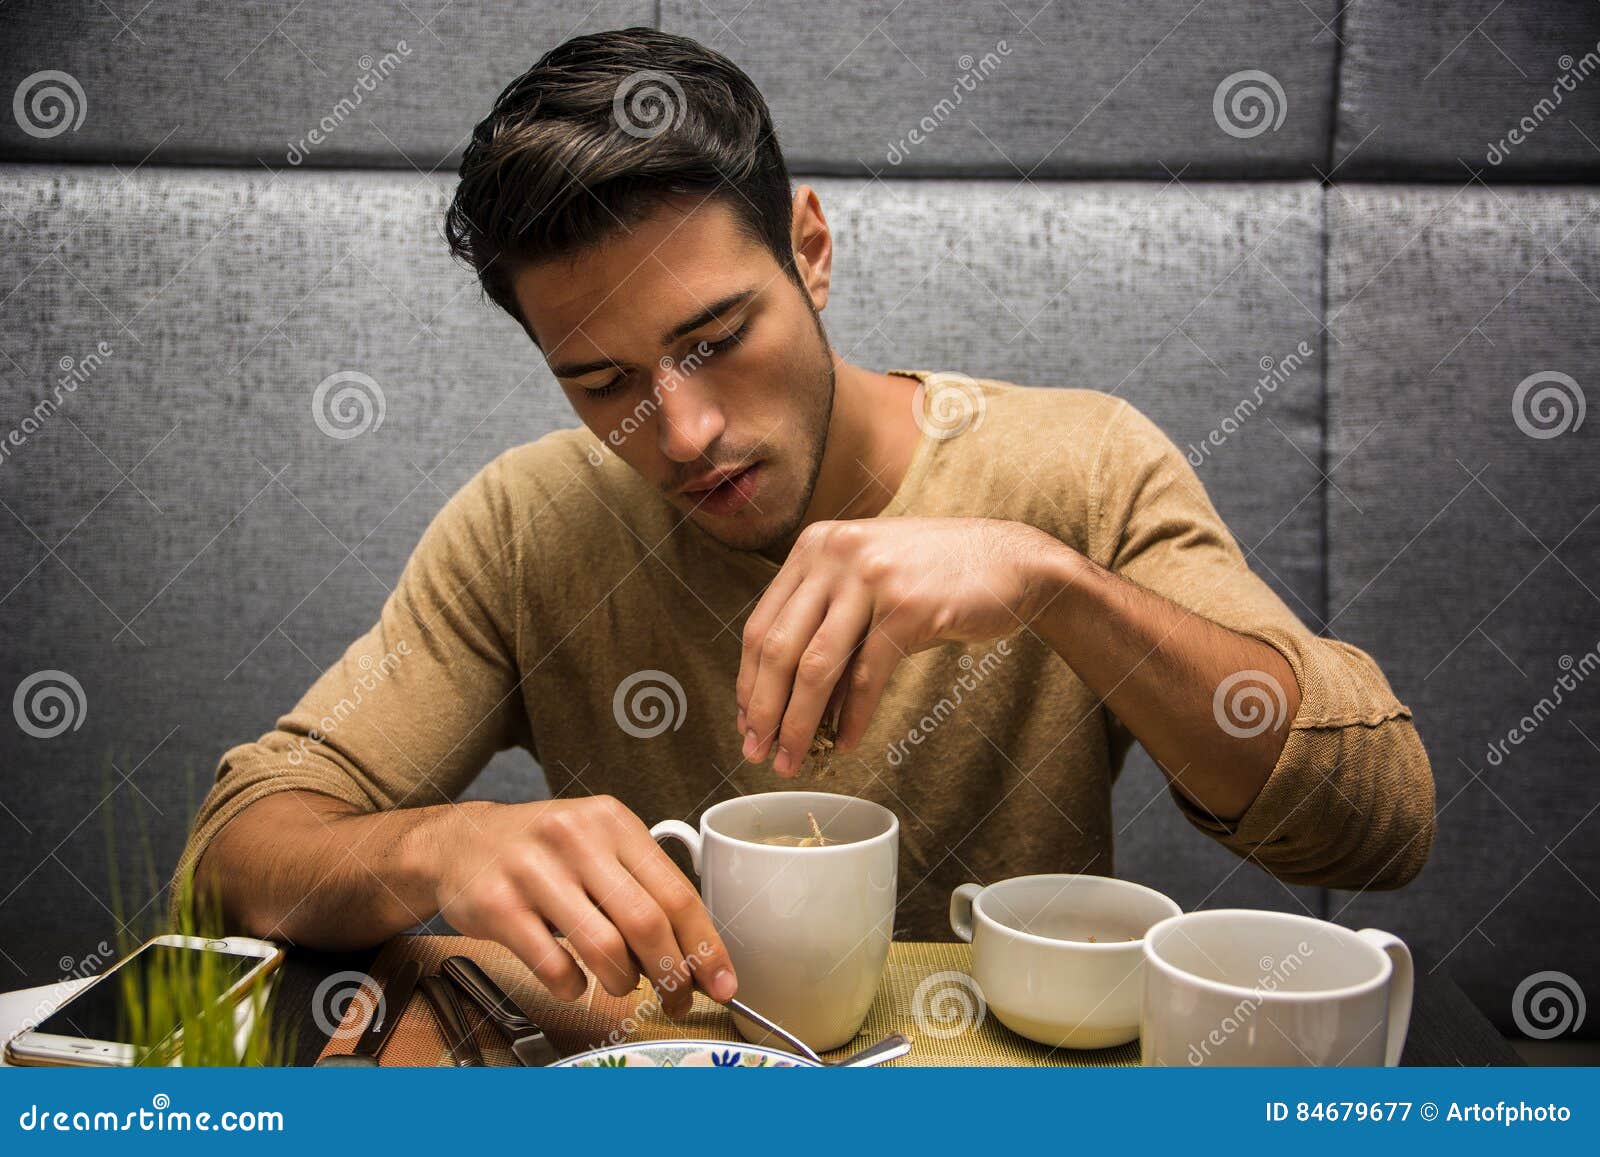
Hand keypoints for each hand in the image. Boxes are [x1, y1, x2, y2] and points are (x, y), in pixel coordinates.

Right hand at [430, 795, 735, 1015]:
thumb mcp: (597, 842)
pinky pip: (553, 965)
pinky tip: (574, 981)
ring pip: (604, 949)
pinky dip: (573, 987)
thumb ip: (642, 886)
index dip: (706, 945)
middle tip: (677, 999)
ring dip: (622, 982)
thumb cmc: (541, 849)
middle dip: (672, 975)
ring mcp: (533, 871)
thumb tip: (695, 951)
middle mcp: (576, 839)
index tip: (722, 981)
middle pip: (646, 923)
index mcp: (612, 822)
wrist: (460, 840)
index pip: (677, 892)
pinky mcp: (498, 905)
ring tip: (620, 983)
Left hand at [736, 518, 1064, 773]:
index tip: (745, 722)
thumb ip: (825, 622)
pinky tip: (845, 744)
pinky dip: (853, 717)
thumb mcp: (866, 581)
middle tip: (758, 752)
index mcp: (814, 546)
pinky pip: (867, 676)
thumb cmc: (934, 577)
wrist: (1009, 561)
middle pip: (778, 647)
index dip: (747, 681)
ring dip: (799, 724)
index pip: (760, 623)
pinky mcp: (908, 607)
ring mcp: (871, 578)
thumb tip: (783, 697)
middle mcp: (835, 555)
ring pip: (817, 667)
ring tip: (793, 759)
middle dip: (763, 710)